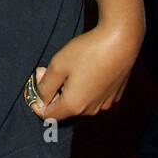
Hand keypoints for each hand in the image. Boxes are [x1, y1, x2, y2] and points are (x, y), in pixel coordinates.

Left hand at [27, 22, 143, 122]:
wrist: (120, 41)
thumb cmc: (87, 52)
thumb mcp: (57, 65)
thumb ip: (44, 86)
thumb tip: (39, 98)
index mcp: (74, 106)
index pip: (48, 116)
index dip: (37, 102)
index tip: (37, 83)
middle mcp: (91, 110)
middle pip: (64, 109)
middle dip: (54, 93)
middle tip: (52, 69)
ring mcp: (104, 104)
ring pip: (80, 103)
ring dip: (71, 90)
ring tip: (73, 67)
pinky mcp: (114, 96)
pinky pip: (94, 96)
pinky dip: (87, 87)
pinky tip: (89, 68)